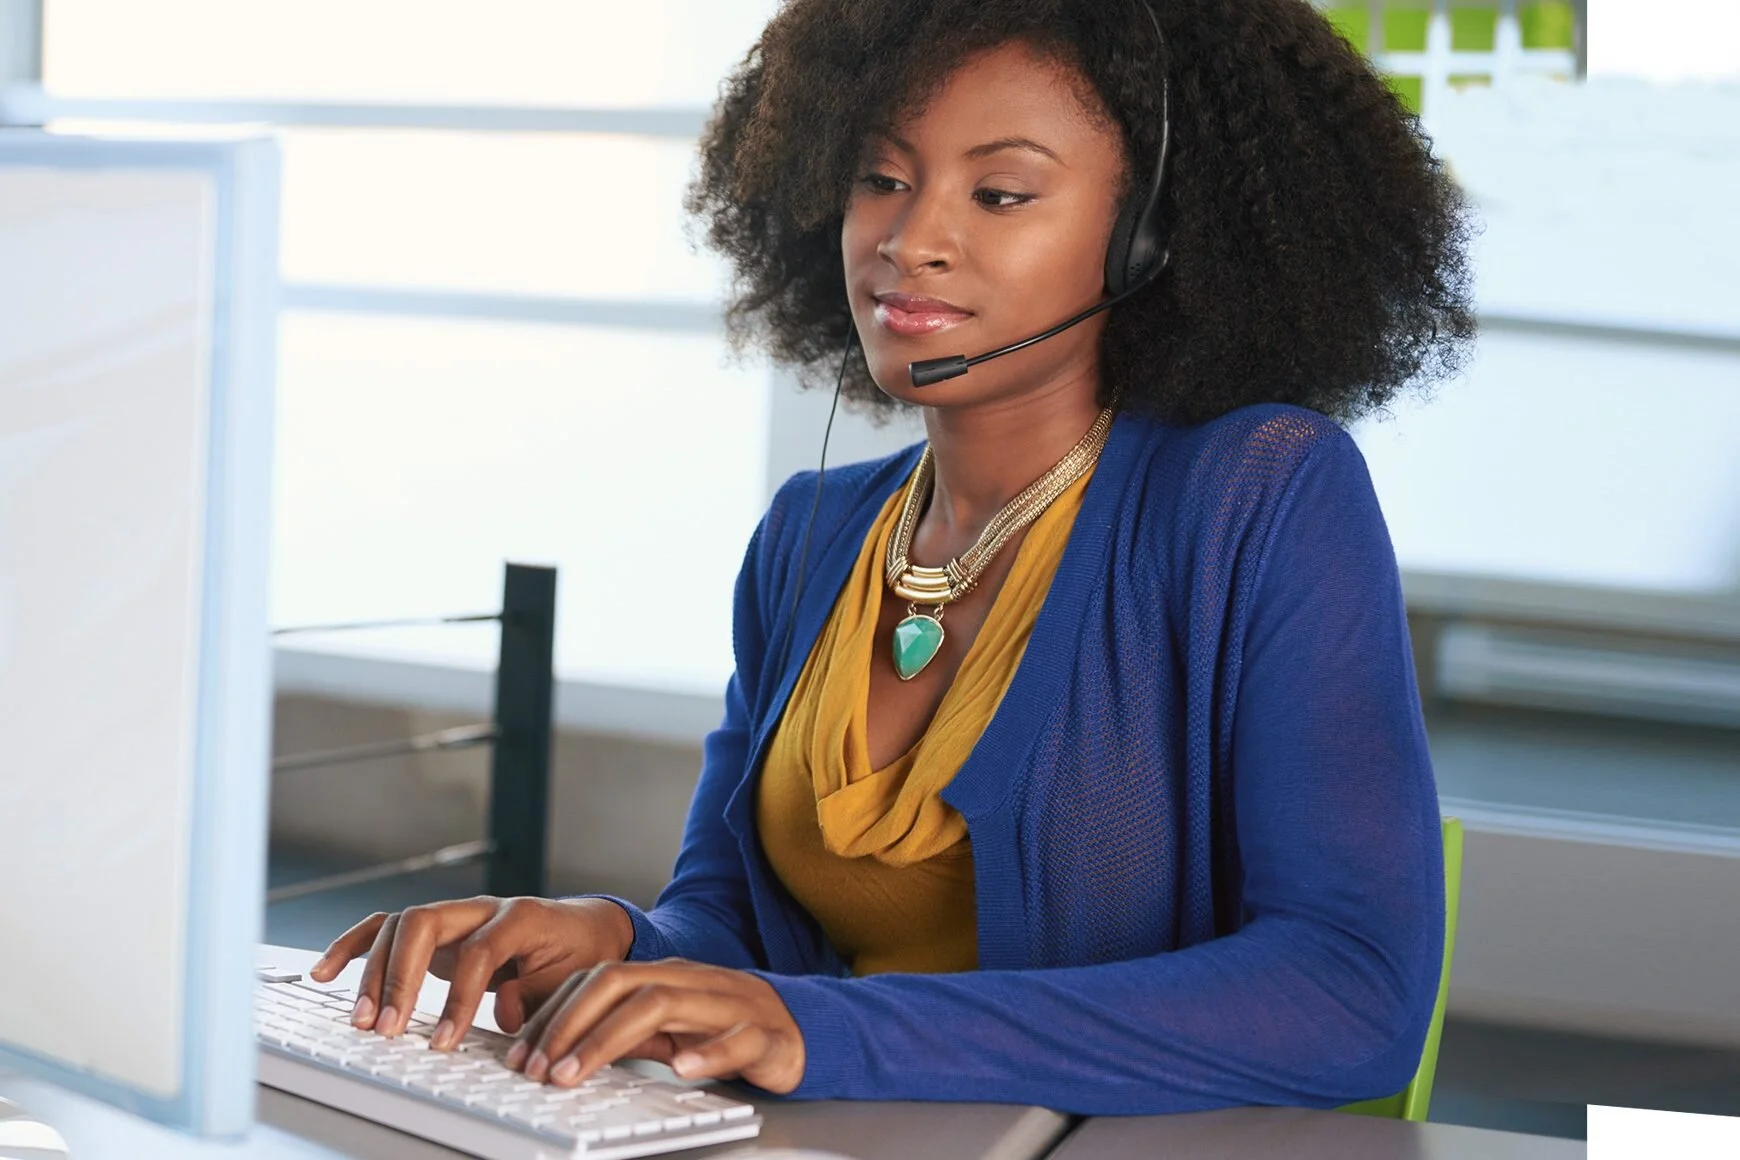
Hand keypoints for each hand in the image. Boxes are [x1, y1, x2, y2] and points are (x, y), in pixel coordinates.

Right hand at [309, 895, 634, 1049]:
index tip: (443, 1041)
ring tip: (362, 1020)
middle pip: (423, 922)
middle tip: (388, 1029)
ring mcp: (454, 915)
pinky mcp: (435, 929)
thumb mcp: (571, 978)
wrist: (584, 929)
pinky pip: (387, 929)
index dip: (458, 998)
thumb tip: (502, 1009)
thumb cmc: (578, 954)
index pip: (477, 951)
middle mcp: (480, 907)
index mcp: (520, 916)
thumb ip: (538, 994)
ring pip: (398, 926)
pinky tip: (326, 971)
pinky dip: (354, 947)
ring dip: (374, 972)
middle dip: (399, 977)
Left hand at [503, 959, 804, 1094]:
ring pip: (664, 1004)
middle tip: (539, 1070)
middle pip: (621, 983)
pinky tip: (682, 1070)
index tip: (523, 1054)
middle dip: (571, 1024)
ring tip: (576, 1074)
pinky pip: (736, 1039)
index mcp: (663, 978)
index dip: (556, 1013)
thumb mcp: (667, 1030)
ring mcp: (727, 1003)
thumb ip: (622, 1032)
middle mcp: (690, 982)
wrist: (801, 1029)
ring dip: (610, 1039)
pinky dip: (707, 1053)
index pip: (599, 979)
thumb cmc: (727, 1029)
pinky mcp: (764, 1033)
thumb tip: (562, 1050)